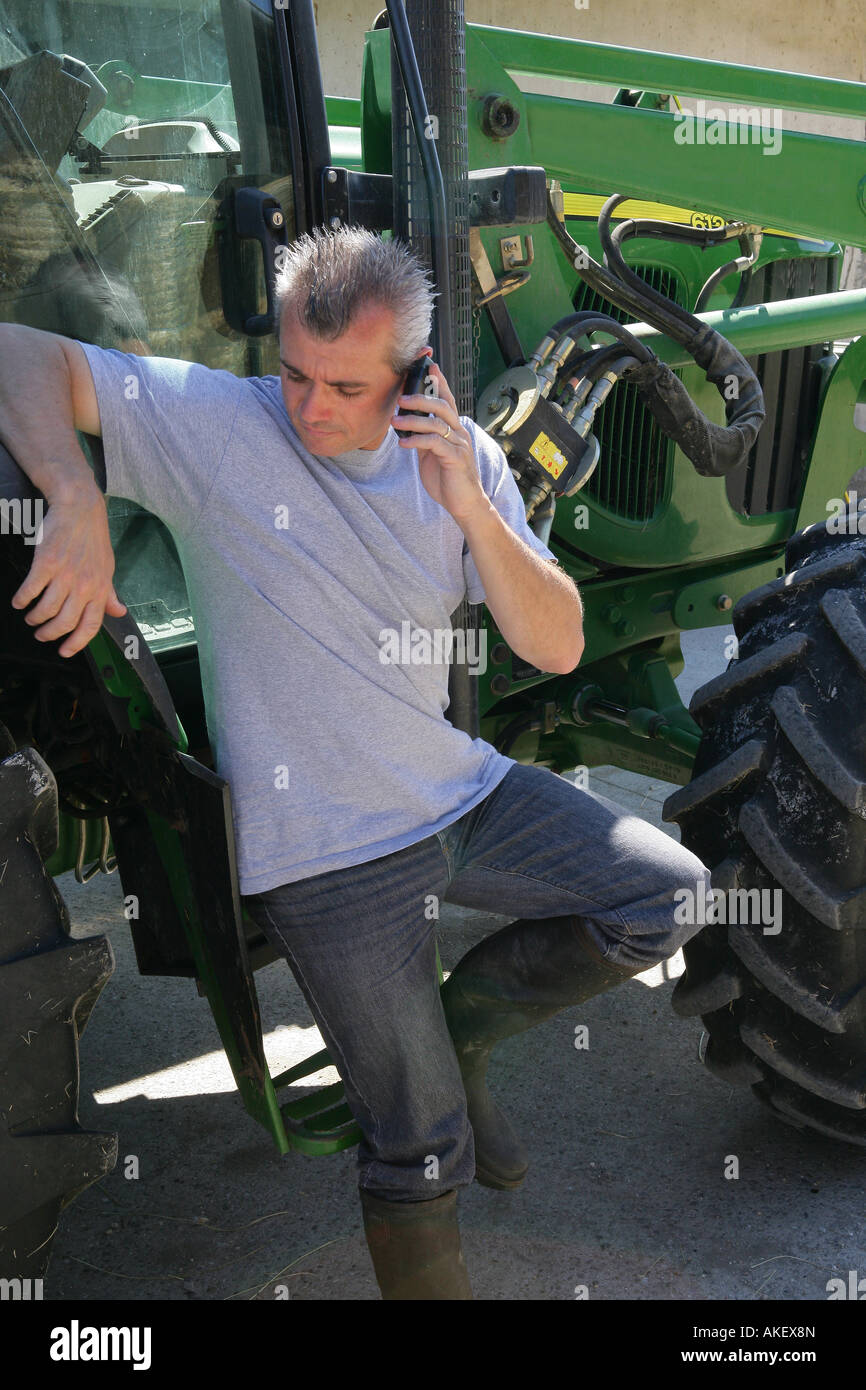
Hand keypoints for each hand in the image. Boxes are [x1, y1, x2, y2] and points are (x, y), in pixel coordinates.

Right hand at [11, 484, 126, 657]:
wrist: (79, 508)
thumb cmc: (92, 538)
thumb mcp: (107, 567)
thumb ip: (110, 593)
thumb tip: (119, 612)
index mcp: (101, 589)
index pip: (91, 626)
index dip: (76, 643)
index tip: (64, 651)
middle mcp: (85, 585)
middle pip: (65, 623)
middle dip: (49, 634)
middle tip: (41, 634)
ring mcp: (65, 575)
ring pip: (46, 610)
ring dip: (34, 619)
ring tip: (30, 618)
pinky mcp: (46, 563)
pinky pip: (31, 591)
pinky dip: (22, 600)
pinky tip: (19, 601)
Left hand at [391, 357, 488, 523]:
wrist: (464, 504)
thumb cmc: (447, 478)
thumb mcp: (432, 453)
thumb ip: (423, 436)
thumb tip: (406, 422)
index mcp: (454, 428)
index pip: (446, 399)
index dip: (438, 382)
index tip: (428, 366)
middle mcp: (459, 433)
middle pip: (442, 405)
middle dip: (420, 398)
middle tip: (400, 398)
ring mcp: (459, 445)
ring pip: (436, 423)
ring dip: (412, 420)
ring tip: (394, 421)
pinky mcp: (455, 459)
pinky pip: (434, 444)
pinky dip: (416, 441)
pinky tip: (403, 443)